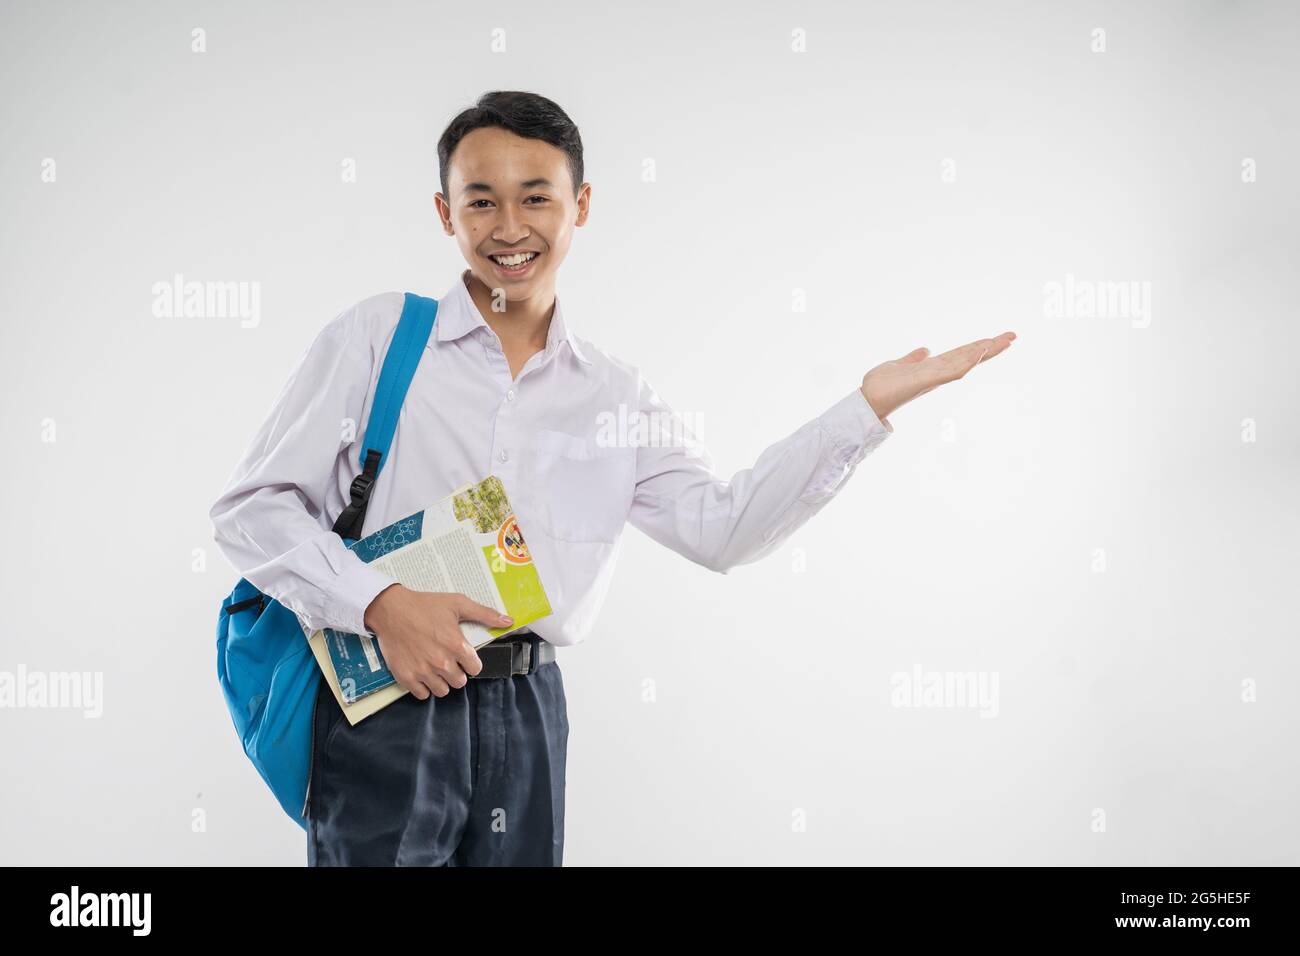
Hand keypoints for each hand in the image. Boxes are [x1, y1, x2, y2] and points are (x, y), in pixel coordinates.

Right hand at [362, 584, 511, 698]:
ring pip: (443, 691)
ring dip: (441, 681)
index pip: (475, 668)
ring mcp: (423, 671)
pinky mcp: (406, 677)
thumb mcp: (457, 603)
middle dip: (457, 672)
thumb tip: (508, 621)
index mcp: (456, 645)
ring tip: (435, 666)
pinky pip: (422, 694)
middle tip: (447, 659)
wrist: (391, 609)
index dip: (471, 661)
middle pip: (460, 682)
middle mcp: (441, 662)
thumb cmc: (425, 605)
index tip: (463, 655)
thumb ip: (485, 614)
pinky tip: (422, 672)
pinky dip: (423, 687)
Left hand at [860, 332, 1016, 421]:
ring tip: (1003, 341)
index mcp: (932, 369)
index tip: (996, 338)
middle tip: (1012, 336)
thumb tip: (925, 350)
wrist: (867, 401)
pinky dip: (966, 362)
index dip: (978, 347)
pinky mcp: (926, 381)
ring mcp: (934, 378)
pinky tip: (979, 354)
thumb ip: (913, 359)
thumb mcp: (899, 366)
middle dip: (990, 347)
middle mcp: (937, 374)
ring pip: (965, 363)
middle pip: (968, 357)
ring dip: (983, 352)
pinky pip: (950, 372)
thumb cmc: (880, 387)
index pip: (960, 355)